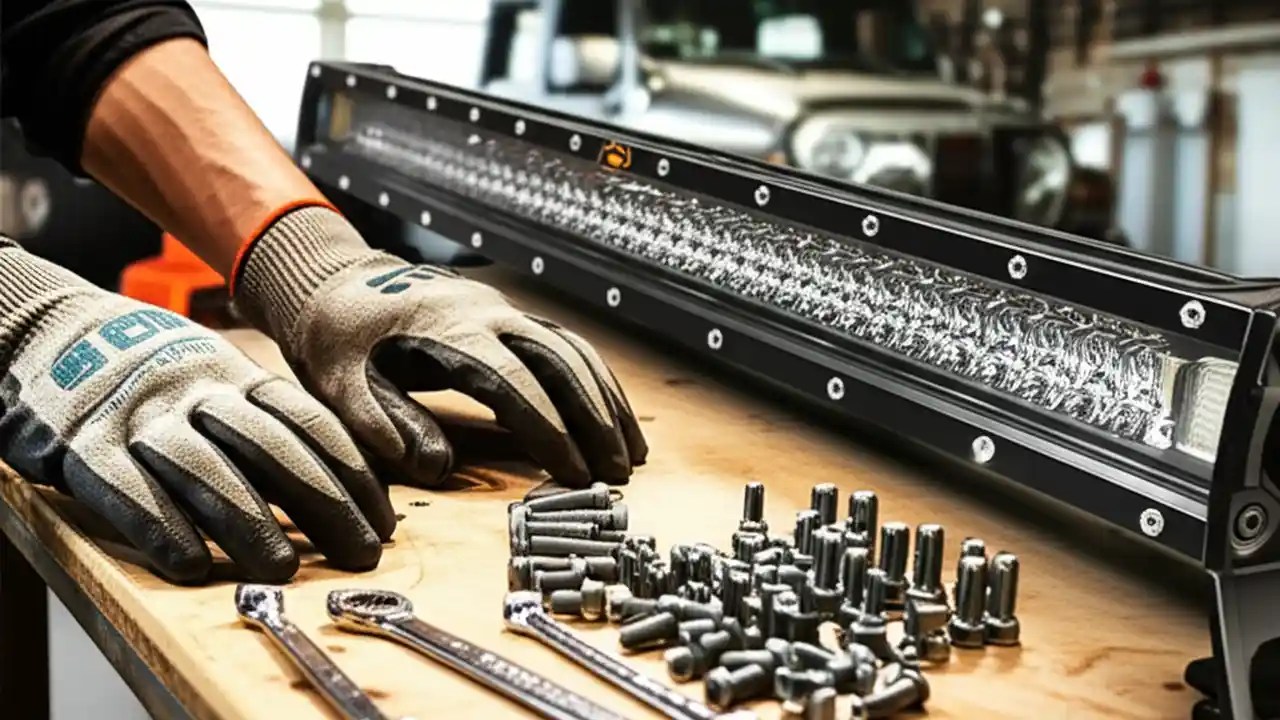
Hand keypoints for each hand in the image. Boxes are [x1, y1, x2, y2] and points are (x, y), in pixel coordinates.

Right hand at [0, 242, 394, 583]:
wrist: (50, 328)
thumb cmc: (158, 372)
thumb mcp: (221, 376)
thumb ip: (269, 421)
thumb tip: (345, 481)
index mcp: (239, 374)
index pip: (310, 421)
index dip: (352, 472)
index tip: (383, 519)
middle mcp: (198, 390)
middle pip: (272, 447)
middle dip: (324, 502)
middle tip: (359, 553)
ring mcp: (142, 415)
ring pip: (204, 469)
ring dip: (248, 522)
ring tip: (282, 570)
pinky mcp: (85, 446)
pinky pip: (127, 490)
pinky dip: (162, 530)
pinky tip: (191, 567)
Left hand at [234, 207, 646, 487]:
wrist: (337, 283)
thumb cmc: (339, 341)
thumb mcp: (341, 388)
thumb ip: (384, 426)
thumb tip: (437, 467)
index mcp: (450, 332)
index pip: (514, 385)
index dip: (549, 430)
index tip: (575, 473)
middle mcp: (489, 314)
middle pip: (560, 362)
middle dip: (595, 419)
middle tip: (619, 472)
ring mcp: (503, 310)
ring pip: (572, 350)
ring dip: (606, 400)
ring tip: (630, 453)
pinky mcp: (508, 316)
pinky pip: (564, 345)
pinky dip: (594, 381)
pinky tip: (609, 416)